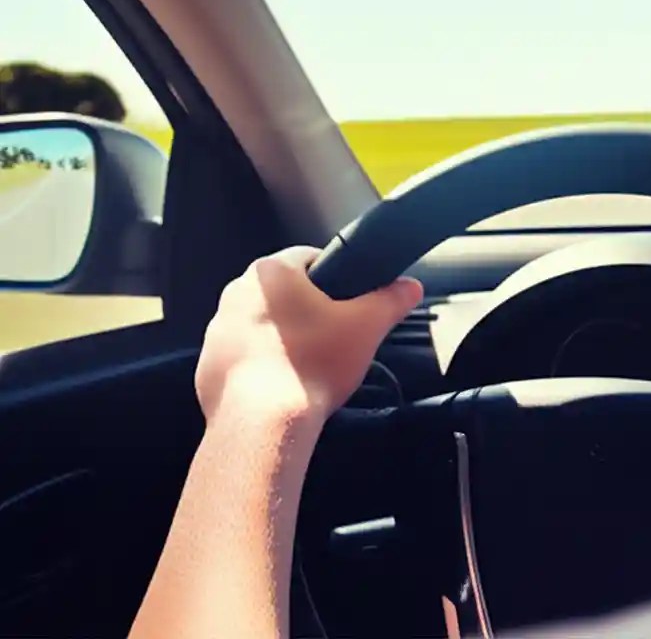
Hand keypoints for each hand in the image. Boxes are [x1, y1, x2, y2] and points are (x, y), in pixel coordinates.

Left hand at [195, 246, 423, 425]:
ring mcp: (217, 330)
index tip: (350, 304)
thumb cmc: (312, 367)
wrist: (262, 425)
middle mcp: (236, 293)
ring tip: (309, 366)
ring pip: (262, 324)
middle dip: (309, 311)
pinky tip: (283, 386)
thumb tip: (410, 286)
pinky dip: (262, 366)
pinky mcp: (208, 365)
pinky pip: (243, 356)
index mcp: (271, 273)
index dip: (337, 279)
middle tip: (334, 339)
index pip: (311, 258)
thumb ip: (391, 300)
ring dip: (284, 338)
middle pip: (285, 293)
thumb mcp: (367, 328)